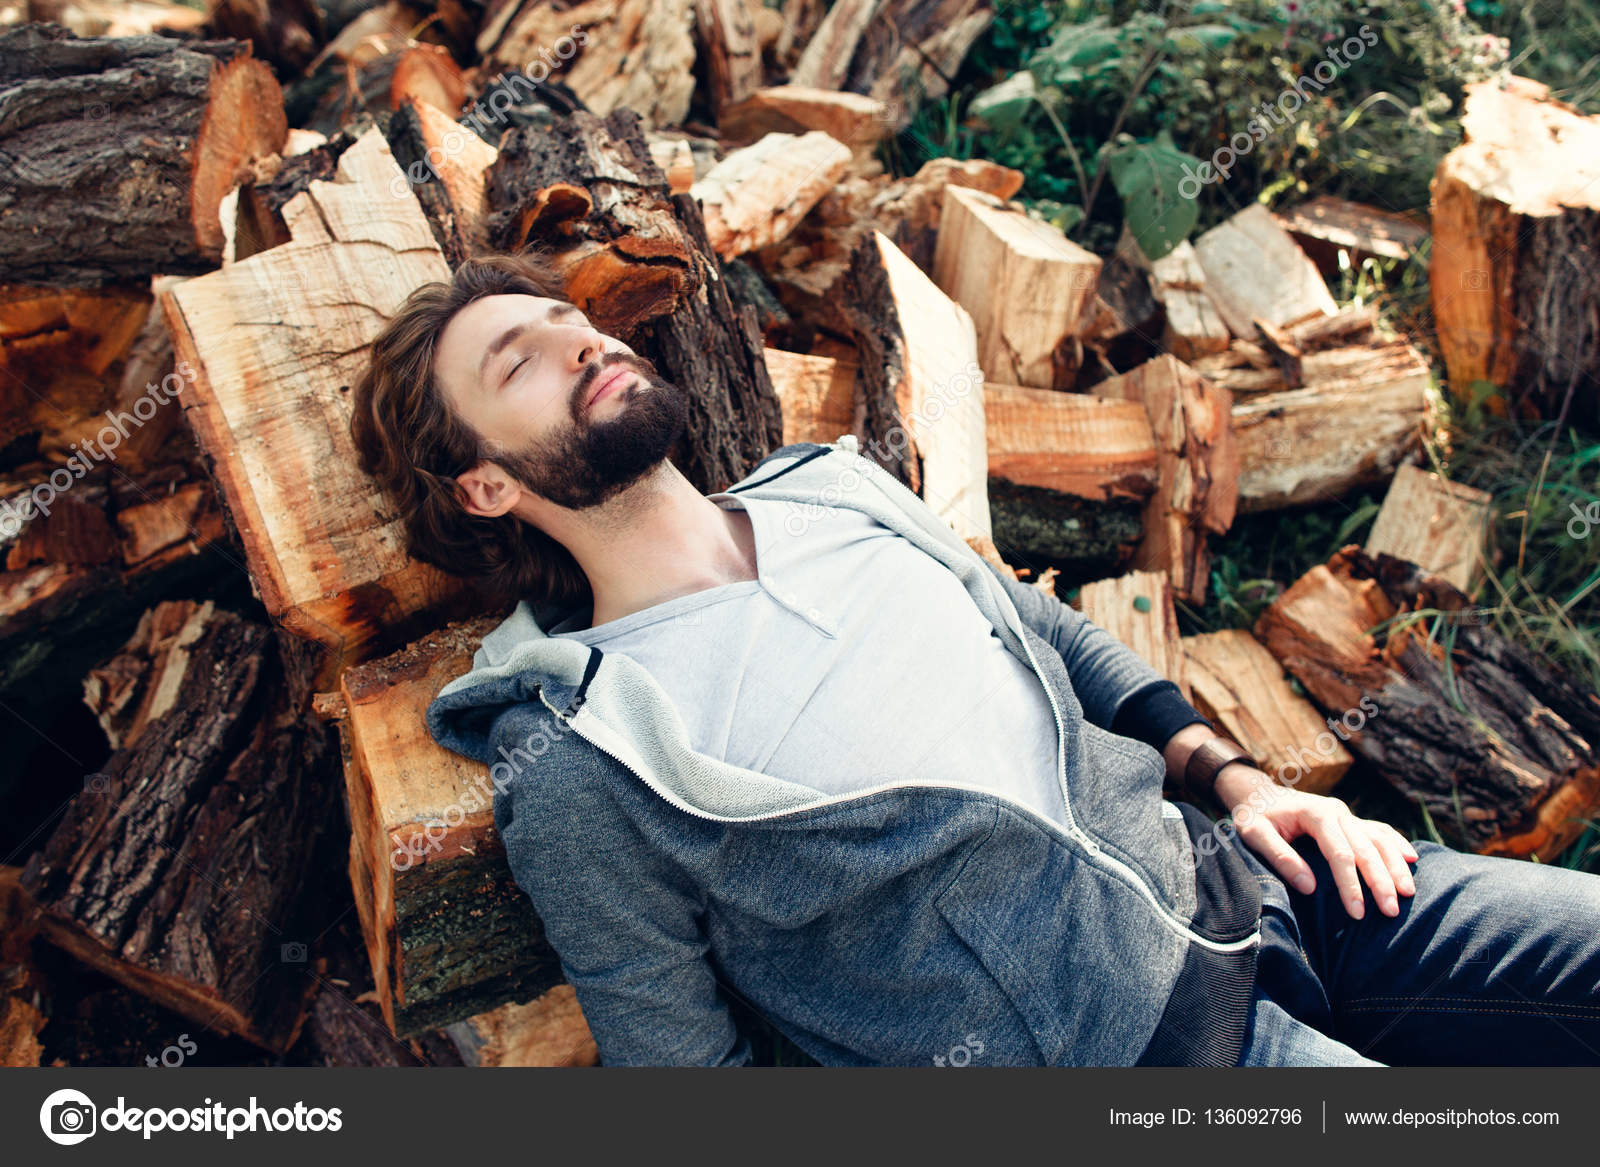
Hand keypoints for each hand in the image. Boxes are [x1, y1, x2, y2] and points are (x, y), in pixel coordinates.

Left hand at [1213, 762, 1418, 918]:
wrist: (1257, 793)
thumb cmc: (1254, 816)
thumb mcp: (1254, 834)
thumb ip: (1280, 857)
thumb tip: (1309, 887)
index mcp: (1316, 814)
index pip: (1340, 854)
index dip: (1350, 884)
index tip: (1358, 913)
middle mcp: (1337, 811)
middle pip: (1366, 849)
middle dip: (1381, 881)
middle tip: (1392, 911)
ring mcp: (1346, 814)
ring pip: (1379, 839)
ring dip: (1396, 866)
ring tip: (1409, 893)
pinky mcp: (1350, 820)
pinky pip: (1379, 830)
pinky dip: (1396, 843)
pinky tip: (1411, 858)